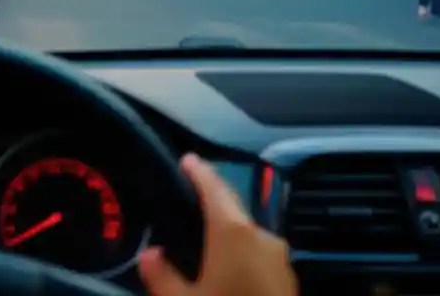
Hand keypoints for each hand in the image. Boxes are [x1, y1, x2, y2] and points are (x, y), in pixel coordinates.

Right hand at [138, 154, 297, 295]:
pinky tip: (226, 268)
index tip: (188, 159)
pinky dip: (239, 254)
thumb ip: (163, 275)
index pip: (214, 189)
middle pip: (232, 210)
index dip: (198, 172)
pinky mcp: (288, 281)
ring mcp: (280, 260)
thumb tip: (151, 255)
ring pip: (247, 235)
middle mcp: (262, 237)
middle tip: (189, 195)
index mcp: (234, 233)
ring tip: (202, 237)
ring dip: (226, 232)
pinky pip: (258, 256)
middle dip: (212, 201)